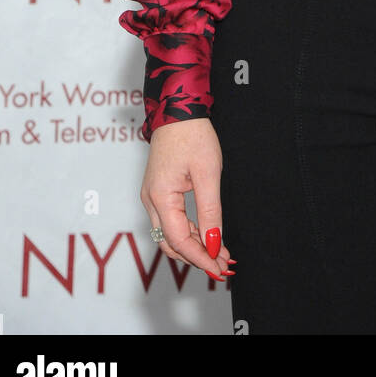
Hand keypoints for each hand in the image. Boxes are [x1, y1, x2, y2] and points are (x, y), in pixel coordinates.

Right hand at [140, 117, 233, 280]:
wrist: (178, 109)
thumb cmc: (193, 135)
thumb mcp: (208, 174)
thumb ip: (210, 211)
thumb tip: (214, 243)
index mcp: (160, 197)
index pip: (179, 241)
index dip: (200, 258)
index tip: (220, 267)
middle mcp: (151, 200)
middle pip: (171, 243)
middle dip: (197, 257)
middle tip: (224, 265)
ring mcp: (152, 196)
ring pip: (170, 234)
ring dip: (194, 246)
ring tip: (221, 253)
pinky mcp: (159, 190)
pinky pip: (171, 221)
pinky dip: (190, 232)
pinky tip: (208, 235)